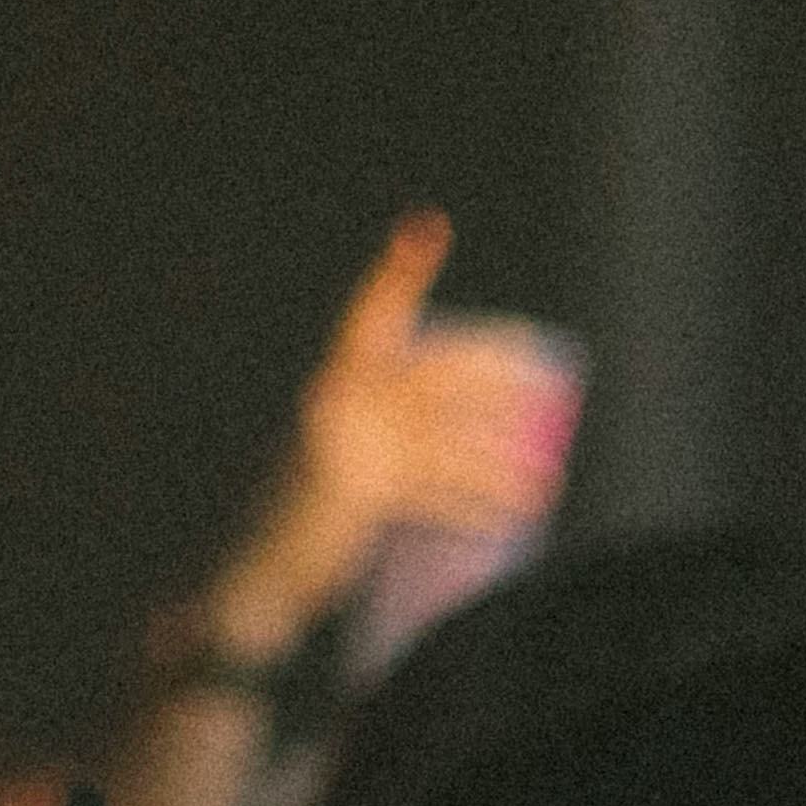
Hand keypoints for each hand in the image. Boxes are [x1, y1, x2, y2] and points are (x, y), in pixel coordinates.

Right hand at [200, 211, 584, 661]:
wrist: (259, 575)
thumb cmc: (312, 523)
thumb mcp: (352, 465)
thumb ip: (396, 441)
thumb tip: (492, 444)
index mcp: (333, 382)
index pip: (372, 314)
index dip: (399, 272)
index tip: (428, 230)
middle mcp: (336, 400)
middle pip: (431, 373)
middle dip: (489, 374)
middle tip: (539, 373)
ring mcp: (344, 443)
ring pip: (444, 443)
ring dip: (499, 466)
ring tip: (546, 484)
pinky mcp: (354, 489)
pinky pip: (433, 493)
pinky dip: (476, 506)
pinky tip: (511, 517)